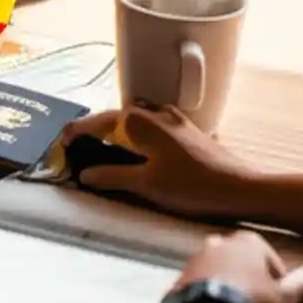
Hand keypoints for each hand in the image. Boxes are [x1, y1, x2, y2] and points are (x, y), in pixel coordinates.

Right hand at [61, 105, 252, 220]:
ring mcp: (175, 121)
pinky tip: (141, 150)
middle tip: (79, 146)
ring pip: (137, 118)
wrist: (240, 188)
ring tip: (107, 146)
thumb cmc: (192, 186)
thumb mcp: (145, 185)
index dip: (78, 131)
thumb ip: (111, 177)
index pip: (99, 121)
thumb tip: (85, 174)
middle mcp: (157, 114)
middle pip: (117, 116)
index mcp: (141, 122)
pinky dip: (139, 133)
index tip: (62, 141)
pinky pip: (154, 125)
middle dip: (97, 129)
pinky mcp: (188, 132)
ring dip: (119, 129)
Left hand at [173, 230, 302, 302]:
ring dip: (223, 284)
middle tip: (254, 299)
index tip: (278, 293)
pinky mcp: (177, 279)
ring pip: (213, 270)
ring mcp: (194, 260)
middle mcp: (217, 243)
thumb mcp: (285, 298)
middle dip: (246, 275)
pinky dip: (204, 297)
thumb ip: (301, 287)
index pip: (267, 255)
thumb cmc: (252, 302)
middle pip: (237, 259)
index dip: (275, 276)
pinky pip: (195, 287)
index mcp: (246, 240)